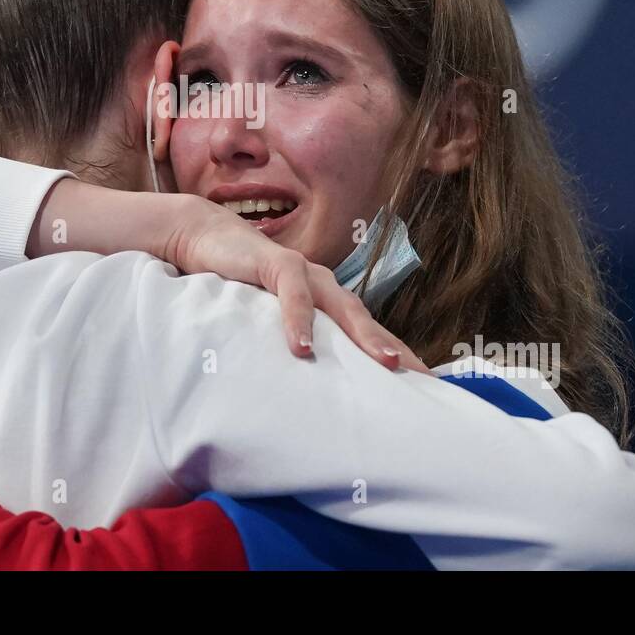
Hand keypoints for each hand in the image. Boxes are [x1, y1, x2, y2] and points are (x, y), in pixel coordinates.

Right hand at [159, 194, 431, 373]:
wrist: (207, 238)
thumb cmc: (242, 286)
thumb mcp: (270, 322)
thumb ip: (289, 346)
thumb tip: (303, 397)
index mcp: (326, 304)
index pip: (369, 334)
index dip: (398, 357)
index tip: (427, 389)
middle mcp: (324, 288)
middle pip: (369, 323)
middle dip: (397, 350)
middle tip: (422, 380)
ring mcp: (305, 274)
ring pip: (342, 306)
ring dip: (364, 335)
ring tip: (385, 365)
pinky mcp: (276, 264)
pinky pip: (294, 293)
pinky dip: (299, 319)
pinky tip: (302, 347)